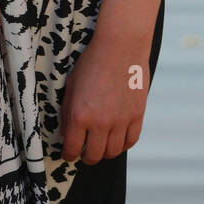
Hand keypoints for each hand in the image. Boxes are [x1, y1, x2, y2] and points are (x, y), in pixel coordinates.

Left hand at [60, 35, 150, 163]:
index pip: (71, 149)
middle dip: (86, 157)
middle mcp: (100, 122)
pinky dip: (123, 145)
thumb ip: (68, 111)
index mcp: (79, 115)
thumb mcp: (71, 85)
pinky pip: (131, 141)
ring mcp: (121, 121)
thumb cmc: (92, 61)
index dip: (68, 155)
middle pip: (93, 156)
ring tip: (101, 147)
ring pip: (113, 152)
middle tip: (84, 153)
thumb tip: (66, 131)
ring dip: (105, 153)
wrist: (120, 46)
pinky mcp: (137, 116)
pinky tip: (117, 139)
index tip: (68, 154)